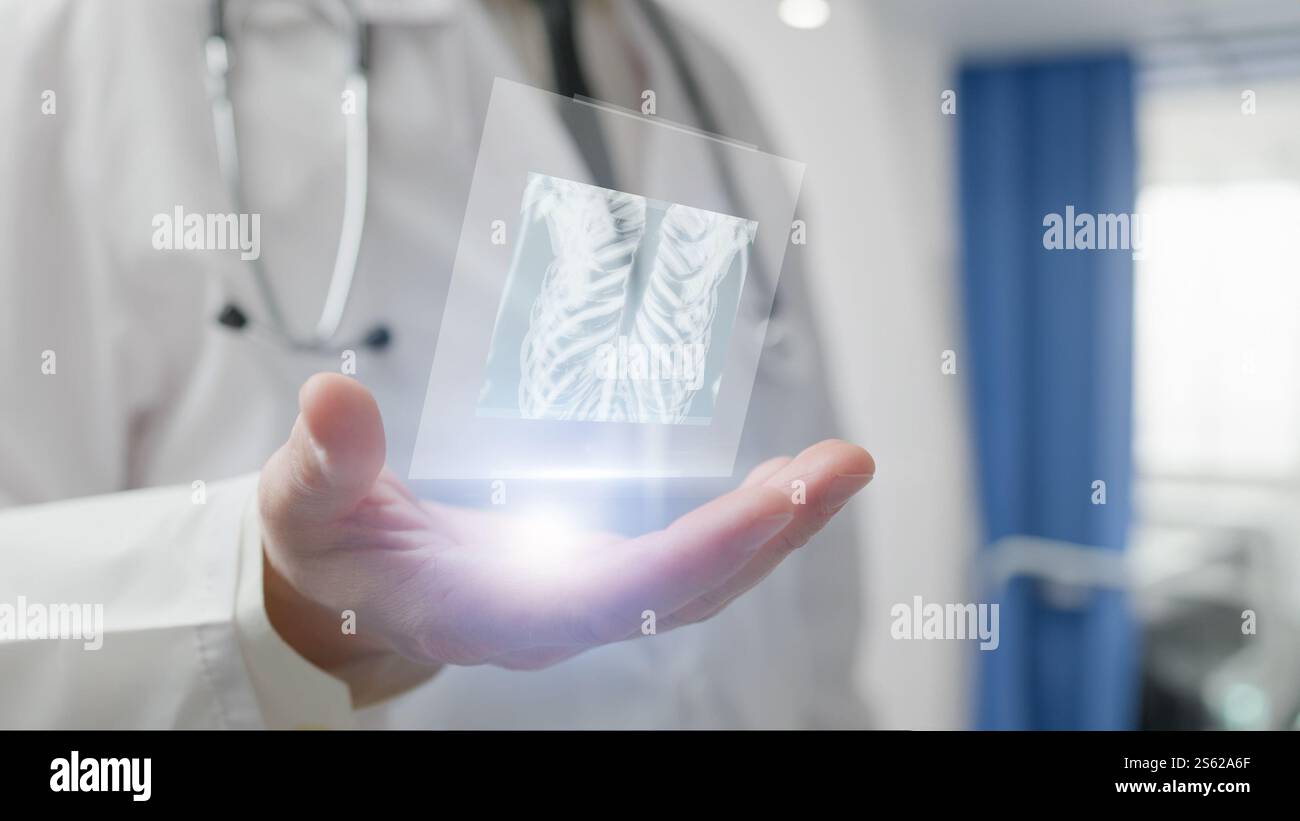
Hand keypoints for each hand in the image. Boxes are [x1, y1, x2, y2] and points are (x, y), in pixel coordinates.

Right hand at [258, 373, 873, 705]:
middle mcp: (554, 620)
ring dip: (772, 530)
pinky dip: (740, 528)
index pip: (620, 593)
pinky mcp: (591, 581)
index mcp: (493, 610)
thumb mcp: (305, 504)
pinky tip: (778, 487)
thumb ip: (324, 460)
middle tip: (844, 466)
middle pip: (686, 592)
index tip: (780, 499)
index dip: (702, 550)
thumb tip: (335, 397)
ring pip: (698, 584)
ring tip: (835, 468)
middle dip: (771, 533)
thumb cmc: (327, 551)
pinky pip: (683, 564)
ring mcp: (580, 605)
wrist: (340, 596)